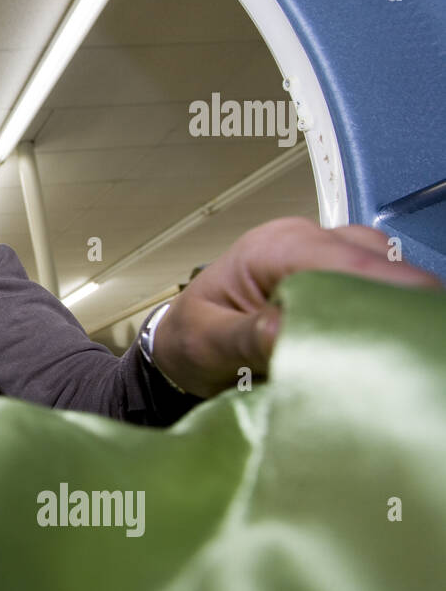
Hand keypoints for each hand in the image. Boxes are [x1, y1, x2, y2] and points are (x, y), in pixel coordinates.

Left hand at [152, 217, 443, 398]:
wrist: (180, 342)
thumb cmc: (189, 338)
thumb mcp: (206, 344)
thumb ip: (248, 337)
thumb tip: (289, 330)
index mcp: (272, 247)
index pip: (345, 259)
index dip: (386, 289)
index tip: (411, 323)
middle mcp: (304, 242)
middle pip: (378, 261)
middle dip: (395, 302)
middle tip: (405, 348)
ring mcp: (325, 257)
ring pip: (386, 272)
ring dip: (392, 307)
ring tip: (397, 348)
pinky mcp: (337, 277)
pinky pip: (378, 286)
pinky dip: (384, 311)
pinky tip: (383, 339)